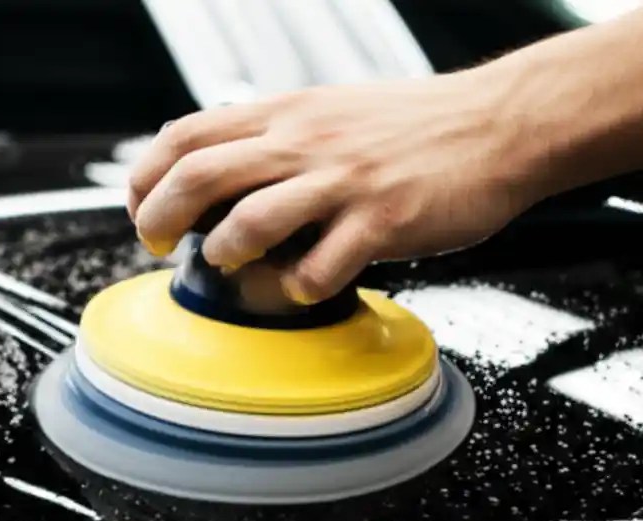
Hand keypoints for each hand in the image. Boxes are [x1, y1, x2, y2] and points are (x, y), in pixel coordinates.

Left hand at [127, 71, 540, 303]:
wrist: (500, 123)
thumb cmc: (417, 125)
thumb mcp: (330, 109)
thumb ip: (275, 135)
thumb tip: (219, 168)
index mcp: (286, 112)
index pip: (184, 135)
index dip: (146, 176)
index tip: (143, 208)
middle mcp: (305, 141)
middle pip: (197, 175)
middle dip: (158, 218)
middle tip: (159, 246)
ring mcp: (344, 181)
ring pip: (250, 220)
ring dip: (225, 252)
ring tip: (229, 264)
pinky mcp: (383, 220)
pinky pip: (321, 267)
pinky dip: (299, 288)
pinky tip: (305, 288)